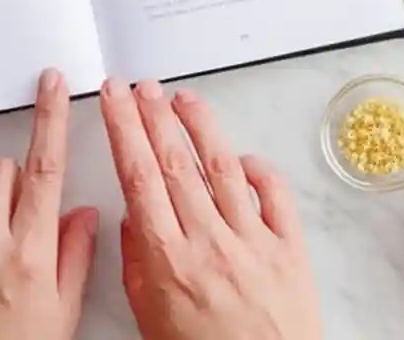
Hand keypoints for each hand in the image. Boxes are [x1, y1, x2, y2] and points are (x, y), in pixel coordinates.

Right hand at [100, 78, 320, 339]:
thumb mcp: (149, 320)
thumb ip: (138, 264)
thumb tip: (135, 217)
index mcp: (168, 260)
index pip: (139, 176)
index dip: (124, 129)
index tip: (113, 99)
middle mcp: (209, 242)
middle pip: (175, 162)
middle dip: (153, 116)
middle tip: (140, 86)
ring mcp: (252, 241)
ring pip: (222, 167)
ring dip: (200, 126)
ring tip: (183, 99)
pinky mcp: (289, 248)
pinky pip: (274, 194)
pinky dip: (257, 168)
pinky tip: (240, 154)